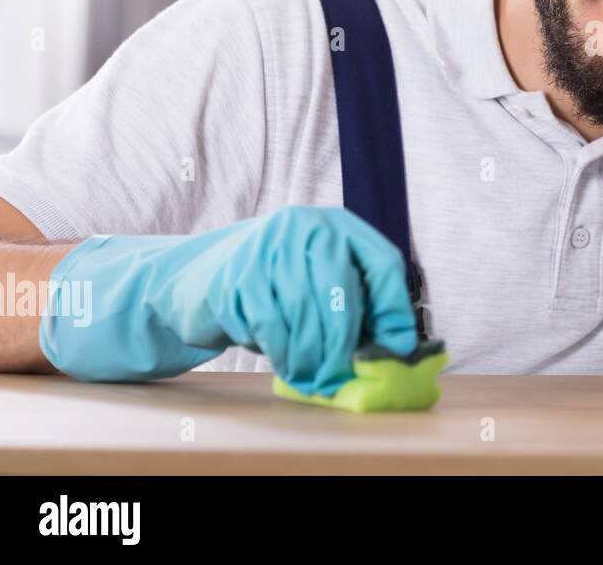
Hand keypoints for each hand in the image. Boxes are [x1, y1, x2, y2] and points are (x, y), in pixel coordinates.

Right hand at [40, 205, 417, 395]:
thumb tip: (400, 344)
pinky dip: (279, 351)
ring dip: (310, 355)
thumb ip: (360, 302)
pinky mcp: (235, 276)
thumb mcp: (322, 282)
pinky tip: (283, 360)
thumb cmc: (278, 285)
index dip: (394, 308)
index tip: (400, 346)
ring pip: (303, 313)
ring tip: (313, 376)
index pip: (382, 261)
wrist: (201, 276)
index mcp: (337, 225)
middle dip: (344, 344)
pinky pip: (267, 325)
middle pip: (341, 292)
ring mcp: (266, 248)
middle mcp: (304, 227)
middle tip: (343, 377)